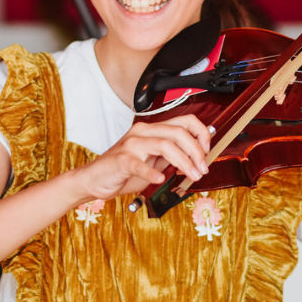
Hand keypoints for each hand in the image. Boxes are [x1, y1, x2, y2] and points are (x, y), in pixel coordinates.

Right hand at [72, 114, 211, 200]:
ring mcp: (131, 145)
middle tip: (203, 169)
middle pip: (178, 132)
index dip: (201, 133)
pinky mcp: (121, 160)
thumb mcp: (153, 162)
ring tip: (191, 175)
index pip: (184, 121)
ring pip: (165, 145)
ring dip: (184, 162)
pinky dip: (152, 173)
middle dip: (196, 151)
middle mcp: (142, 132)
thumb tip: (197, 156)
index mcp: (152, 130)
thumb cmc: (123, 172)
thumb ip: (171, 157)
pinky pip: (139, 164)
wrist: (94, 180)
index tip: (208, 151)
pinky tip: (160, 180)